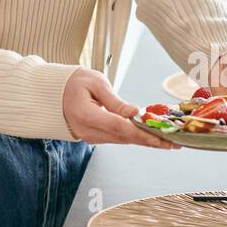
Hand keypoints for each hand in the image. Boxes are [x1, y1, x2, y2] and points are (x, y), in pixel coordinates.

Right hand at [62, 68, 180, 148]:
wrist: (52, 93)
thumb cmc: (73, 82)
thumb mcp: (95, 83)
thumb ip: (115, 101)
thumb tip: (135, 113)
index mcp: (87, 115)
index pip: (120, 127)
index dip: (143, 133)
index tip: (162, 138)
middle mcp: (88, 131)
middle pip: (125, 138)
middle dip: (151, 141)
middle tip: (174, 144)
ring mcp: (90, 136)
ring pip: (122, 140)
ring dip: (145, 140)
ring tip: (167, 141)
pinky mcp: (93, 136)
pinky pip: (117, 138)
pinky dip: (134, 137)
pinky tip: (150, 136)